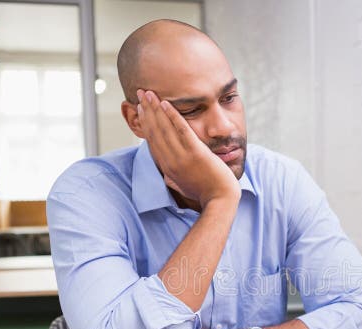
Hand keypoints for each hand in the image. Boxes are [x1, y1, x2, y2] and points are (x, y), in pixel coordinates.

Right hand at [137, 89, 240, 207]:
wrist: (221, 200)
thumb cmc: (206, 194)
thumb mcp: (183, 186)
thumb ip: (173, 179)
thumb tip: (166, 176)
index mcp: (167, 167)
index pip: (152, 141)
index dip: (146, 123)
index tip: (141, 108)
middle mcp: (171, 161)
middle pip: (155, 131)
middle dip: (146, 111)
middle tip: (140, 93)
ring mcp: (182, 157)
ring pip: (164, 129)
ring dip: (155, 109)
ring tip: (149, 93)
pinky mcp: (196, 153)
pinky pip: (181, 131)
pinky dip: (172, 116)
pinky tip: (166, 103)